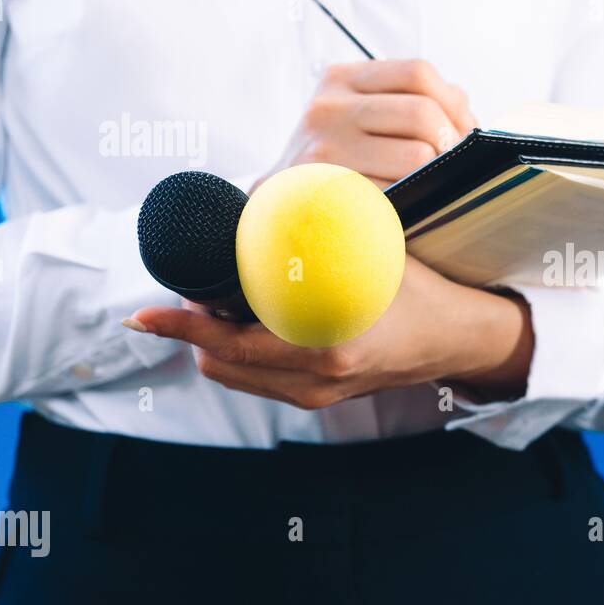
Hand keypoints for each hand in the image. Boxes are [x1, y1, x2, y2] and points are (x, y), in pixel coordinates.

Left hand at [125, 257, 532, 408]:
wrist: (459, 336)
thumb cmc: (420, 290)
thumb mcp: (370, 257)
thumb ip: (319, 242)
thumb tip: (264, 206)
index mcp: (326, 348)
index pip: (229, 345)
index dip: (181, 327)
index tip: (143, 313)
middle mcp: (316, 382)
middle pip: (219, 365)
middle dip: (194, 333)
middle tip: (193, 291)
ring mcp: (319, 396)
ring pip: (236, 377)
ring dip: (215, 345)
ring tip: (217, 305)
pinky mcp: (323, 398)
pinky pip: (261, 382)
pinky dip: (241, 356)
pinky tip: (250, 325)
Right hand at [264, 58, 476, 189]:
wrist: (282, 203)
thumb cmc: (338, 158)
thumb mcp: (361, 115)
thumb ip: (412, 102)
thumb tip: (466, 115)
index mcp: (342, 79)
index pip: (418, 72)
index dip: (453, 103)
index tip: (462, 131)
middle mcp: (328, 108)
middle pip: (422, 113)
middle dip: (452, 142)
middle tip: (457, 164)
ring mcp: (325, 149)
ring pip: (417, 156)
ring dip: (439, 174)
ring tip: (438, 185)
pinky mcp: (329, 191)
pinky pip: (398, 194)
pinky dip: (415, 201)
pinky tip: (413, 206)